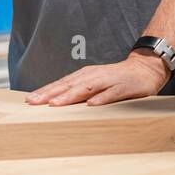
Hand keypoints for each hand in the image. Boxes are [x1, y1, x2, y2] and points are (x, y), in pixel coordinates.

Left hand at [24, 53, 168, 106]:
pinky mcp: (124, 87)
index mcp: (85, 76)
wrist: (145, 69)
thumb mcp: (95, 84)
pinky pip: (112, 94)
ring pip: (87, 88)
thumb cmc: (116, 80)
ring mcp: (109, 80)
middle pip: (69, 85)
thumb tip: (56, 105)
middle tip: (34, 102)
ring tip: (55, 104)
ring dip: (70, 96)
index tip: (29, 100)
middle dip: (51, 93)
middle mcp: (94, 76)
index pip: (61, 84)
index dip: (45, 91)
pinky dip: (102, 99)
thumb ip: (79, 92)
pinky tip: (92, 105)